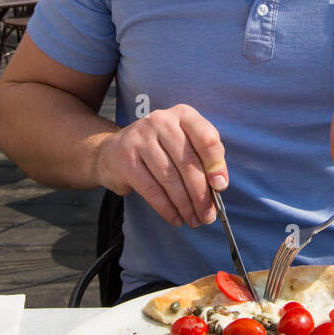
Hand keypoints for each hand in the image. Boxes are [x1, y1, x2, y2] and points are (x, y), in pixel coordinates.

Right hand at [95, 104, 227, 228]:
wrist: (112, 153)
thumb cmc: (160, 150)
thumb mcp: (184, 143)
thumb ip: (204, 159)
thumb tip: (219, 185)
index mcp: (183, 114)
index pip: (206, 137)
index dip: (216, 164)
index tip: (221, 187)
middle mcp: (161, 121)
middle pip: (188, 162)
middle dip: (201, 194)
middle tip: (208, 216)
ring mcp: (141, 138)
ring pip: (170, 178)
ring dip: (185, 205)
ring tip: (194, 220)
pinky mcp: (126, 159)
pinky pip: (151, 190)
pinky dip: (166, 208)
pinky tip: (176, 218)